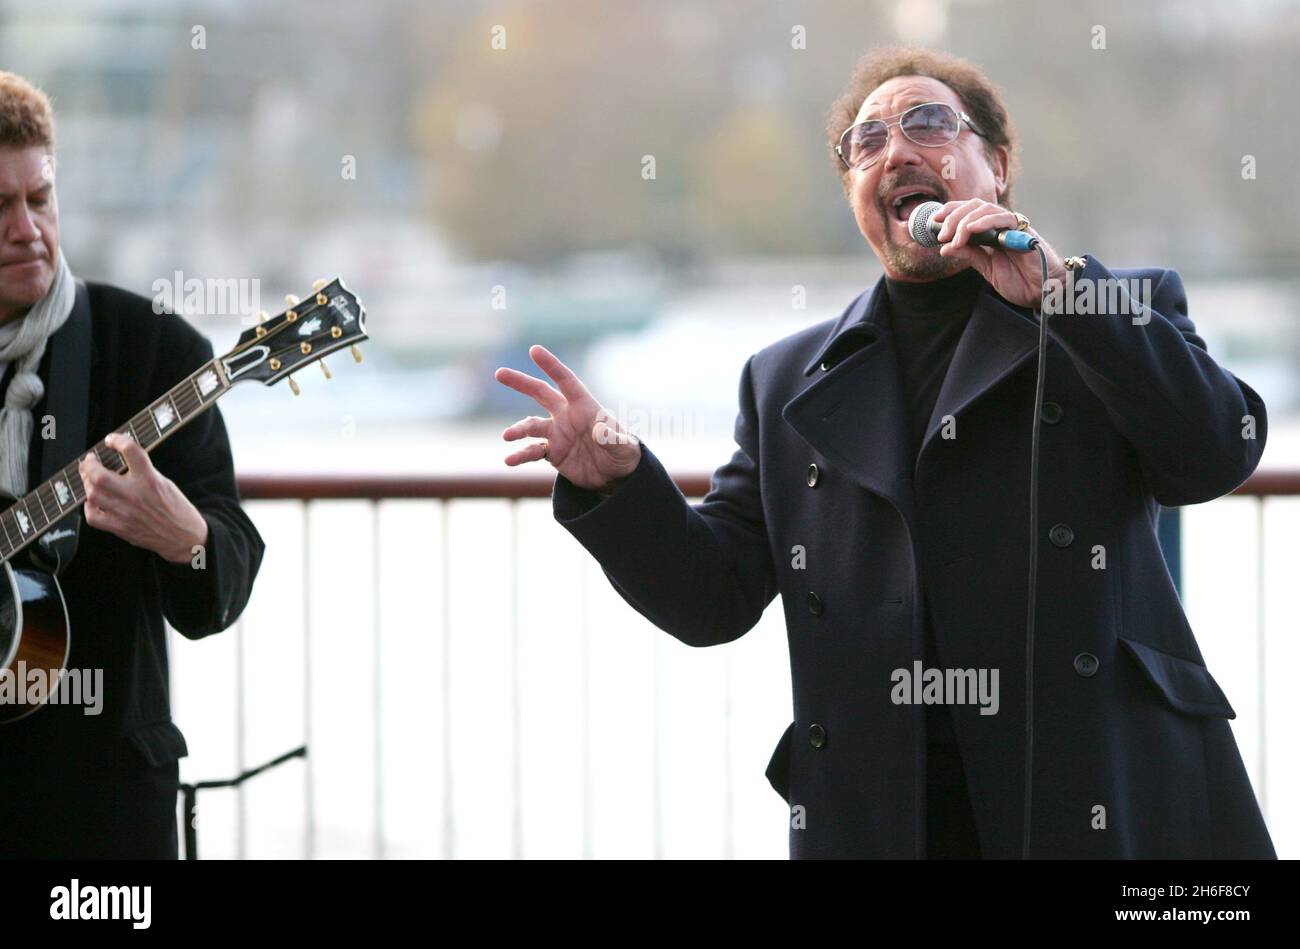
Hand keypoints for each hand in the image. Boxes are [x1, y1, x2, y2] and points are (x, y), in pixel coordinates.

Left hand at [79, 432, 209, 563]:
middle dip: (89, 465)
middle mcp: (136, 495)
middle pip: (99, 475)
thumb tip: (123, 462)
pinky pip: (93, 516)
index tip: (111, 439)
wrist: (184, 537)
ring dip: (87, 483)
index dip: (117, 440)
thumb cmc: (177, 509)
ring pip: (92, 494)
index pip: (130, 451)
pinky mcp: (120, 528)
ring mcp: (125, 513)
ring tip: (89, 479)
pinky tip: (94, 502)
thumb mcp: (166, 483)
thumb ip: (144, 473)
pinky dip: (89, 506)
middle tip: (90, 461)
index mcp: (151, 480)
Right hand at [495, 344, 641, 491]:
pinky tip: (509, 461)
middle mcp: (567, 416)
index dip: (552, 366)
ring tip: (507, 436)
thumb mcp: (623, 447)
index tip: (534, 350)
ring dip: (518, 430)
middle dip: (521, 382)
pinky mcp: (552, 453)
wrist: (615, 476)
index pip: (566, 381)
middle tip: (499, 373)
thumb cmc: (623, 454)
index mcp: (585, 408)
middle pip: (540, 393)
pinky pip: (531, 451)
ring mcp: (557, 434)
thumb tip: (599, 429)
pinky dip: (520, 455)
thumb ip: (611, 438)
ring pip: (531, 425)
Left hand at [931, 199, 1065, 309]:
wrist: (1043, 292)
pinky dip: (985, 221)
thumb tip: (944, 248)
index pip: (968, 212)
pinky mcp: (1023, 231)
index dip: (950, 212)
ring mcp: (1012, 227)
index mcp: (991, 232)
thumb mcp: (986, 268)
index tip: (933, 223)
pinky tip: (970, 231)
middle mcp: (1000, 225)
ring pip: (985, 209)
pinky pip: (1003, 218)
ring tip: (953, 238)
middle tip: (941, 234)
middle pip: (974, 206)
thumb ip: (969, 255)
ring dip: (965, 221)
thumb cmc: (1020, 281)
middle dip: (953, 217)